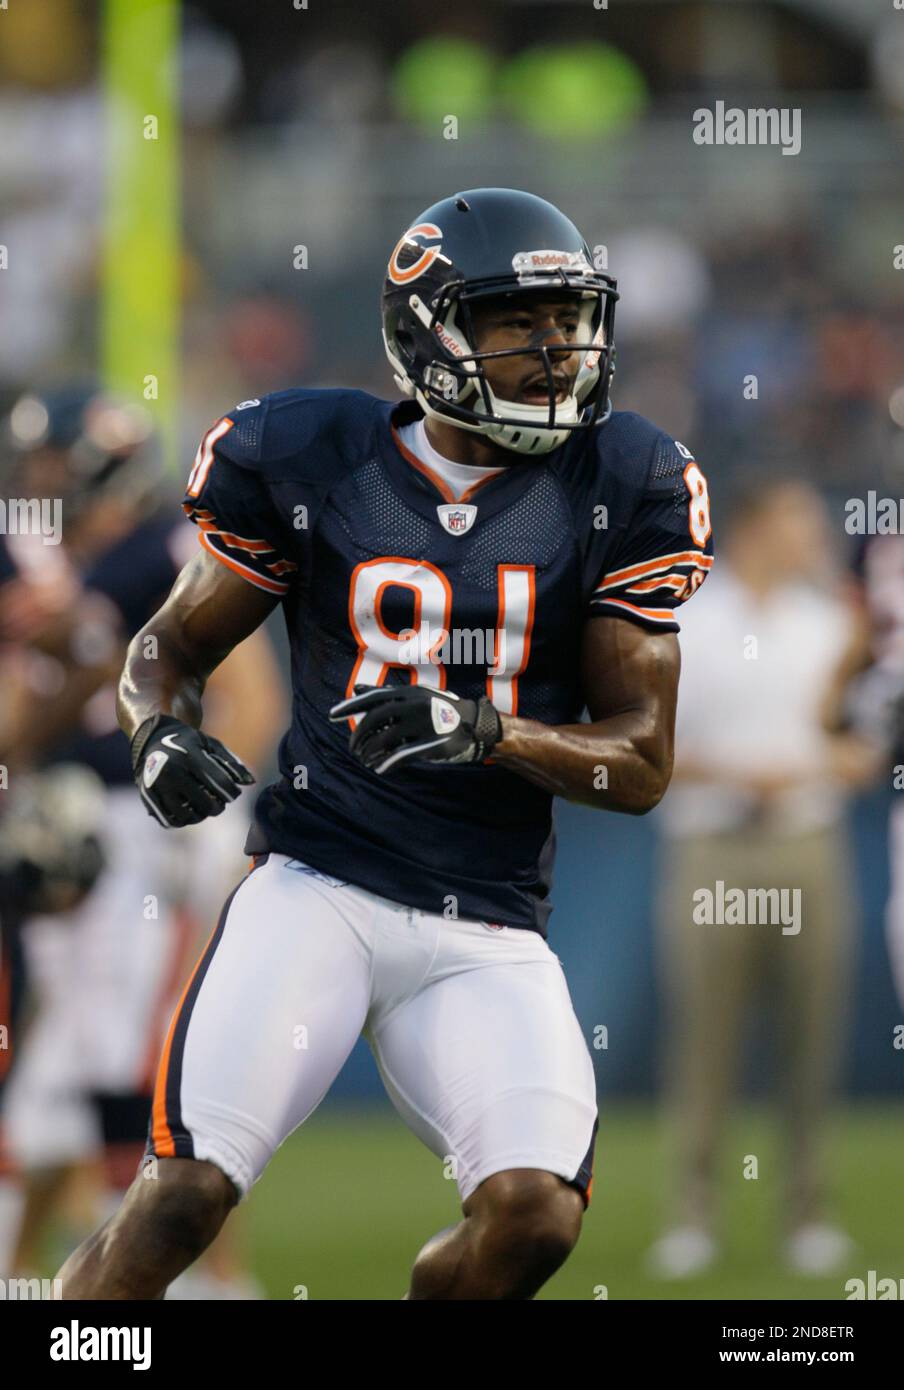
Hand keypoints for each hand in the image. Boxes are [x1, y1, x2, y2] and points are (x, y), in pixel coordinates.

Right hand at [130, 713, 254, 826]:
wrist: (153, 738)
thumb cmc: (188, 742)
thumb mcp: (211, 744)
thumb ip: (231, 762)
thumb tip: (250, 782)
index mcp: (189, 756)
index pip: (218, 784)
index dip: (231, 793)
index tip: (234, 794)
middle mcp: (171, 771)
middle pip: (204, 803)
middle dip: (218, 807)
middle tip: (220, 804)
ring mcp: (157, 785)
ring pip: (186, 815)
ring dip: (200, 816)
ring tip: (204, 809)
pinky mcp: (148, 796)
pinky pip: (169, 819)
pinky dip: (182, 820)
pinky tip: (189, 812)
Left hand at [329, 683, 501, 774]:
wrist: (474, 725)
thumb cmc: (438, 710)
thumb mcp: (412, 697)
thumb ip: (383, 694)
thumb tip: (354, 689)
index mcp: (408, 693)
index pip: (372, 698)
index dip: (350, 707)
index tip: (331, 716)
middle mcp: (414, 705)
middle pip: (375, 719)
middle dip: (359, 735)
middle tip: (352, 748)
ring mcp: (423, 724)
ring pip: (385, 739)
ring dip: (370, 751)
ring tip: (364, 760)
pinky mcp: (431, 743)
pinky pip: (402, 756)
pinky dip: (387, 764)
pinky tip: (379, 769)